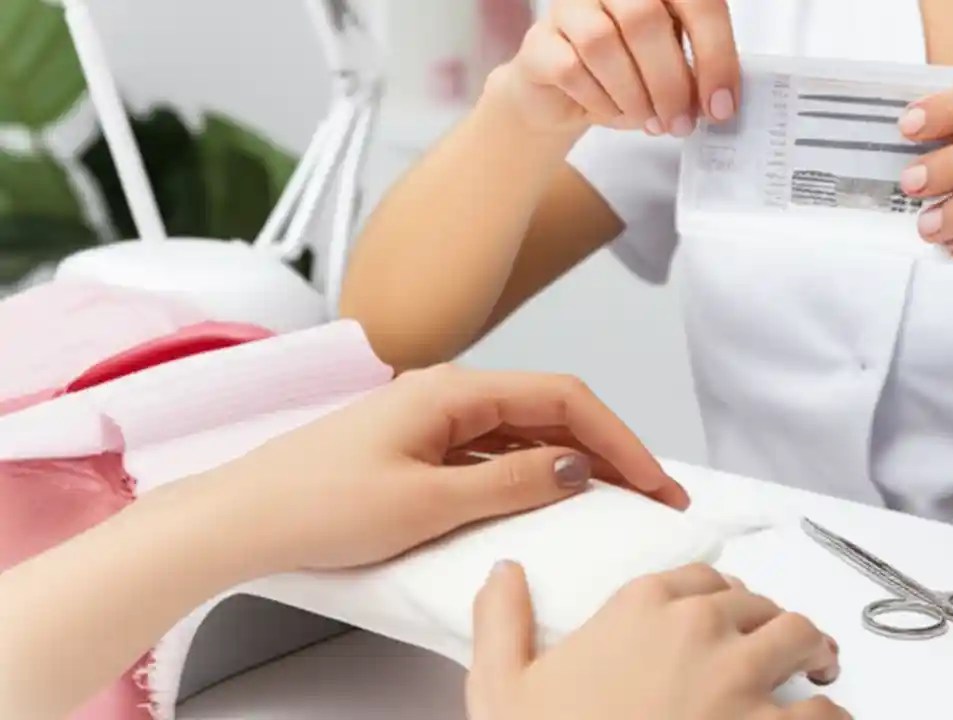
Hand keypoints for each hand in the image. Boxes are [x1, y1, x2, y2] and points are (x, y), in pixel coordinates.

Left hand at [201, 365, 688, 575]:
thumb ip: (512, 482)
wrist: (242, 518)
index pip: (564, 399)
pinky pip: (494, 452)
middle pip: (550, 411)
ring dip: (574, 462)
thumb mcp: (429, 502)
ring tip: (616, 500)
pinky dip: (532, 473)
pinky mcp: (419, 447)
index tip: (655, 480)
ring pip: (525, 432)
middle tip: (652, 494)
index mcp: (454, 390)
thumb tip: (577, 468)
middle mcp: (448, 393)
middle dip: (608, 450)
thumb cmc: (317, 504)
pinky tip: (552, 500)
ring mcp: (433, 419)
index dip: (621, 439)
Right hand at [468, 562, 849, 719]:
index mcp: (640, 607)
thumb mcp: (500, 688)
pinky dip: (832, 716)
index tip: (723, 613)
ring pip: (802, 637)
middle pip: (757, 603)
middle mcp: (700, 628)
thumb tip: (503, 572)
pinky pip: (826, 712)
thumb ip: (501, 622)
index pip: (700, 577)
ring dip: (812, 652)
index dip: (716, 594)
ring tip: (817, 670)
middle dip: (766, 622)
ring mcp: (742, 680)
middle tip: (772, 646)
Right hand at [489, 0, 740, 136]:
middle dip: (670, 81)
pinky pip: (571, 68)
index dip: (716, 54)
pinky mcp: (539, 41)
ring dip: (634, 95)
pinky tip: (612, 114)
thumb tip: (718, 101)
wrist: (562, 96)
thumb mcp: (671, 68)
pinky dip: (600, 101)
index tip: (721, 106)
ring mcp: (569, 7)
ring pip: (602, 42)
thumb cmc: (625, 76)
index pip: (698, 0)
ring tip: (650, 123)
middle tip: (681, 124)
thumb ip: (695, 72)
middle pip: (645, 18)